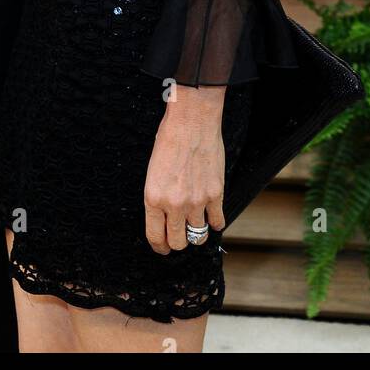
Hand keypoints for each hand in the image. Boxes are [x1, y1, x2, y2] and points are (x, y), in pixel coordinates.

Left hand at [144, 85, 226, 252]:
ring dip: (196, 234)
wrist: (192, 121)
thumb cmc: (169, 139)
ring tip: (195, 226)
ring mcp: (197, 201)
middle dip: (177, 243)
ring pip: (198, 236)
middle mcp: (174, 204)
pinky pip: (217, 221)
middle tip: (178, 238)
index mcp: (153, 198)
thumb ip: (158, 197)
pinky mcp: (216, 194)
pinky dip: (216, 223)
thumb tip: (164, 216)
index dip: (159, 246)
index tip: (162, 247)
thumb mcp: (152, 171)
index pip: (155, 236)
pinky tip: (213, 218)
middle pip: (178, 242)